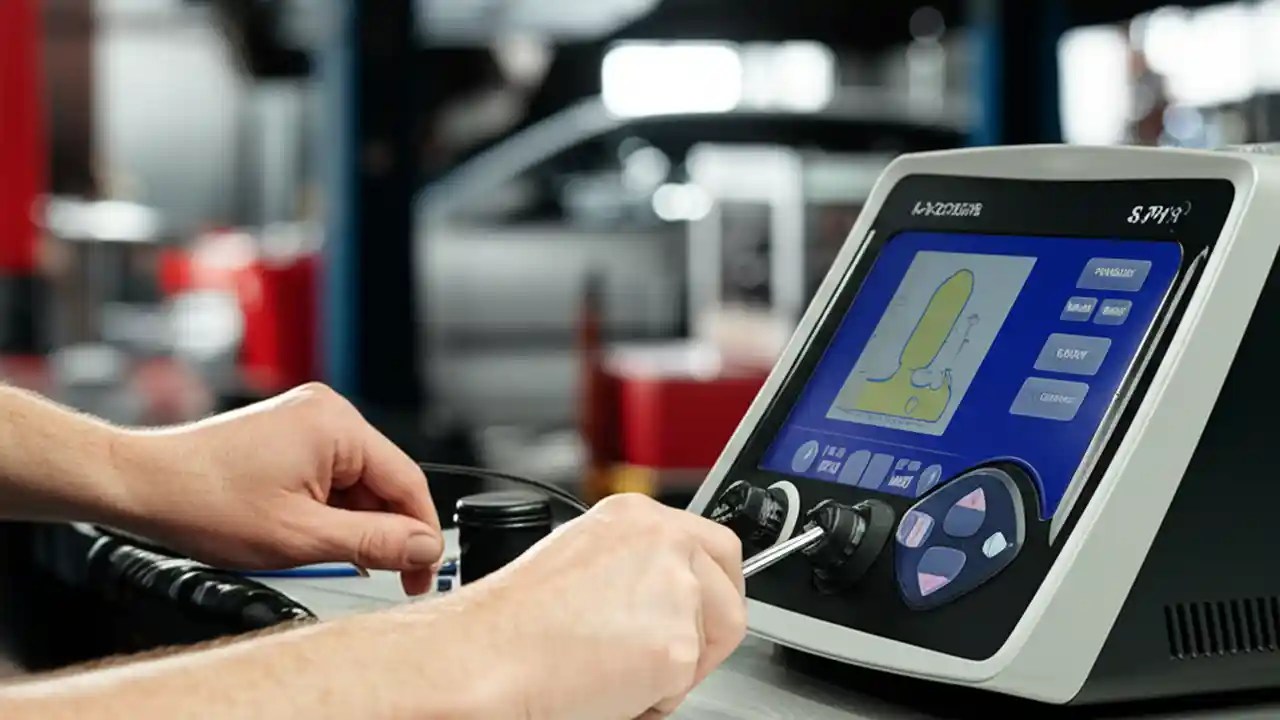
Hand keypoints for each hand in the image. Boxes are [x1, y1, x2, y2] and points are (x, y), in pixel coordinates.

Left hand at [115, 382, 442, 595]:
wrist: (141, 484)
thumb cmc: (204, 501)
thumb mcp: (301, 537)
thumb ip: (375, 543)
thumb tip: (426, 548)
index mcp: (337, 425)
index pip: (407, 481)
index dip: (421, 533)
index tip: (424, 573)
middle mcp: (328, 412)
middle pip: (384, 481)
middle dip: (385, 530)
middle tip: (388, 578)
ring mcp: (308, 420)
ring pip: (358, 482)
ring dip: (355, 522)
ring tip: (332, 557)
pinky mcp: (290, 433)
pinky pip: (333, 474)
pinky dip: (332, 509)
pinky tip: (319, 537)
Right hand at [444, 492, 746, 719]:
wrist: (484, 656)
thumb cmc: (512, 622)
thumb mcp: (583, 561)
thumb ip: (633, 566)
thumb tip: (659, 594)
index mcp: (638, 517)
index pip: (716, 549)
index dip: (710, 592)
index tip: (701, 615)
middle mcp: (664, 541)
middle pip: (731, 596)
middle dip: (706, 634)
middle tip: (660, 658)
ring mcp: (676, 591)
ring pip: (711, 645)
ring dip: (673, 670)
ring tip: (611, 670)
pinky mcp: (677, 645)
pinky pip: (684, 689)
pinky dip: (651, 702)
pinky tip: (606, 688)